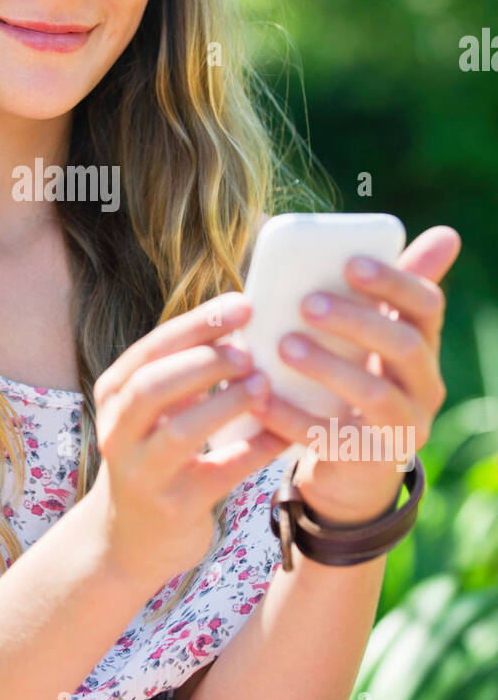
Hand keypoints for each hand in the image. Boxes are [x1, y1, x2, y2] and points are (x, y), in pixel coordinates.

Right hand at [89, 292, 290, 592]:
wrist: (131, 537)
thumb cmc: (156, 455)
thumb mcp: (156, 409)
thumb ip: (186, 370)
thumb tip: (243, 325)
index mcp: (113, 395)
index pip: (150, 349)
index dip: (197, 325)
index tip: (243, 305)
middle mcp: (117, 431)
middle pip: (152, 385)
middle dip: (204, 361)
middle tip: (249, 351)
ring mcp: (142, 472)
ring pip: (179, 432)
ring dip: (225, 403)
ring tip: (263, 385)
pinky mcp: (173, 507)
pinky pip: (220, 472)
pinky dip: (256, 449)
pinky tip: (286, 432)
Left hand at [248, 225, 461, 523]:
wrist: (349, 467)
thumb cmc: (352, 380)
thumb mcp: (367, 337)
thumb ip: (382, 289)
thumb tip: (439, 232)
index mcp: (421, 346)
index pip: (427, 305)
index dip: (394, 282)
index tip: (350, 262)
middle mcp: (423, 387)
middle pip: (404, 347)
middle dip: (356, 321)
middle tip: (306, 303)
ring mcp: (401, 429)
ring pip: (375, 395)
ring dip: (329, 367)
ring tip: (284, 346)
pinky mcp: (368, 462)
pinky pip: (333, 439)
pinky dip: (294, 417)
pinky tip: (261, 398)